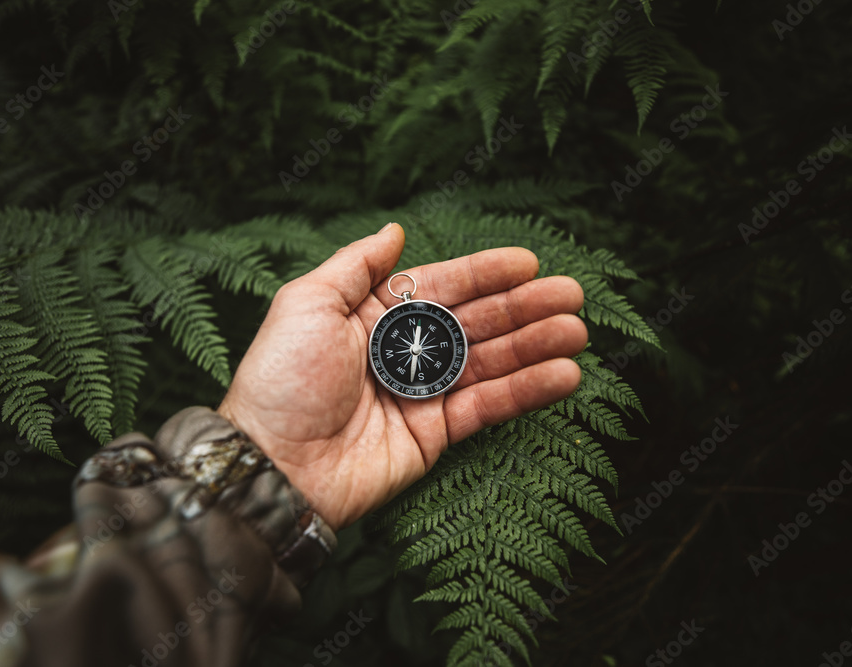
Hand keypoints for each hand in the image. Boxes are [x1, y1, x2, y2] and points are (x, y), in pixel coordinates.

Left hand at [218, 223, 586, 528]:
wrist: (274, 464)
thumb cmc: (282, 380)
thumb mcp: (306, 304)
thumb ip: (357, 265)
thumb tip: (395, 229)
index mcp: (374, 314)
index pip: (442, 285)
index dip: (485, 273)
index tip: (528, 262)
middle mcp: (403, 350)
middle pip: (475, 321)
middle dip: (524, 307)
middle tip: (571, 295)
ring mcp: (422, 393)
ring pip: (490, 362)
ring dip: (535, 346)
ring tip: (577, 332)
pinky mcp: (435, 434)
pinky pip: (488, 407)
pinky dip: (526, 391)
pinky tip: (563, 375)